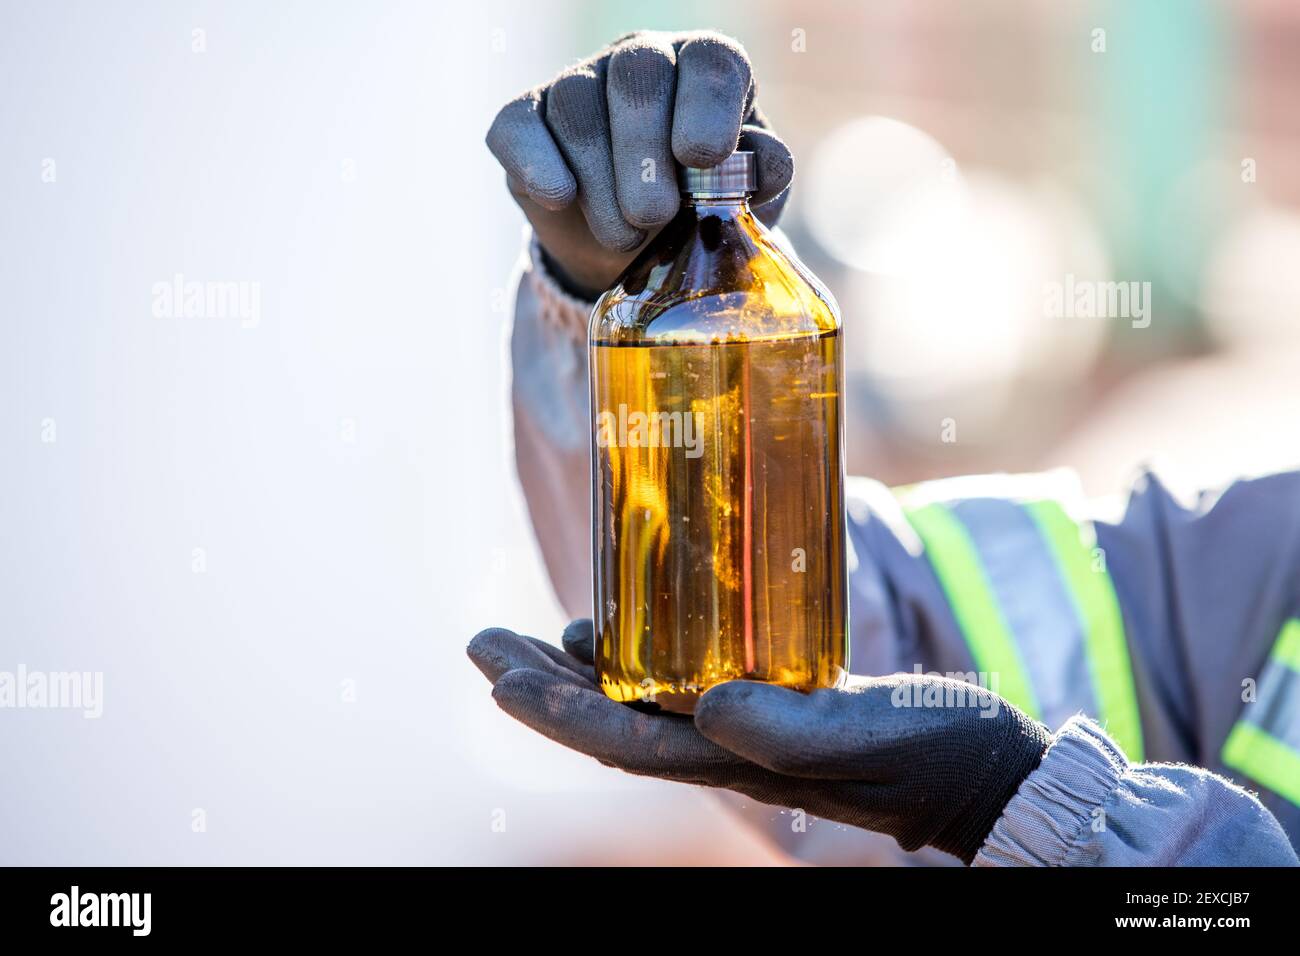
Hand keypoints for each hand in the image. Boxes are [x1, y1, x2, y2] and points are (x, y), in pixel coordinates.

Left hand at [468, 620, 1051, 863]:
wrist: (976, 768)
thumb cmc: (931, 754)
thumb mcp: (869, 737)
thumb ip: (794, 729)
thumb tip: (708, 706)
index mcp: (738, 760)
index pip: (623, 738)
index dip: (553, 707)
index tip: (496, 670)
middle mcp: (726, 746)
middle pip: (611, 719)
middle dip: (541, 685)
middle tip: (482, 643)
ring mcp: (744, 726)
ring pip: (638, 700)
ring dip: (575, 672)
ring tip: (525, 637)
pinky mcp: (770, 700)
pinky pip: (683, 681)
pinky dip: (639, 657)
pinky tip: (620, 632)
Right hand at [486, 31, 794, 298]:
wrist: (636, 251)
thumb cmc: (700, 211)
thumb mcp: (746, 200)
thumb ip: (763, 175)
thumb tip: (761, 161)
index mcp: (705, 70)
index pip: (711, 60)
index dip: (707, 106)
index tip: (703, 158)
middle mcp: (641, 60)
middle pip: (638, 75)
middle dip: (644, 155)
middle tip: (654, 217)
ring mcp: (579, 83)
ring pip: (578, 108)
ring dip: (601, 183)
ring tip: (624, 236)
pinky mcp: (525, 119)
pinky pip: (518, 127)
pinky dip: (537, 164)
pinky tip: (560, 199)